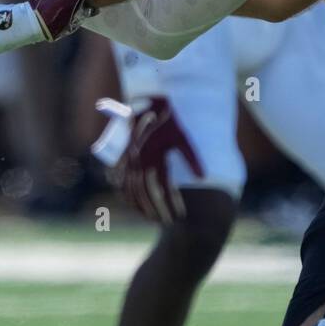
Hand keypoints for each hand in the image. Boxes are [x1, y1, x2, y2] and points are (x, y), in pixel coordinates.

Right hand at [105, 95, 202, 222]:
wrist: (148, 103)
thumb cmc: (169, 122)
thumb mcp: (183, 138)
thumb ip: (192, 158)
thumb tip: (203, 178)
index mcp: (154, 156)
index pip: (163, 187)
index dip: (172, 203)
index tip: (181, 215)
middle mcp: (139, 161)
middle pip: (146, 193)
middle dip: (157, 210)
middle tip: (168, 222)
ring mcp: (129, 161)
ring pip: (131, 190)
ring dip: (141, 206)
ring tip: (153, 218)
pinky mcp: (124, 159)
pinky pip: (121, 183)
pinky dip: (127, 195)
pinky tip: (134, 205)